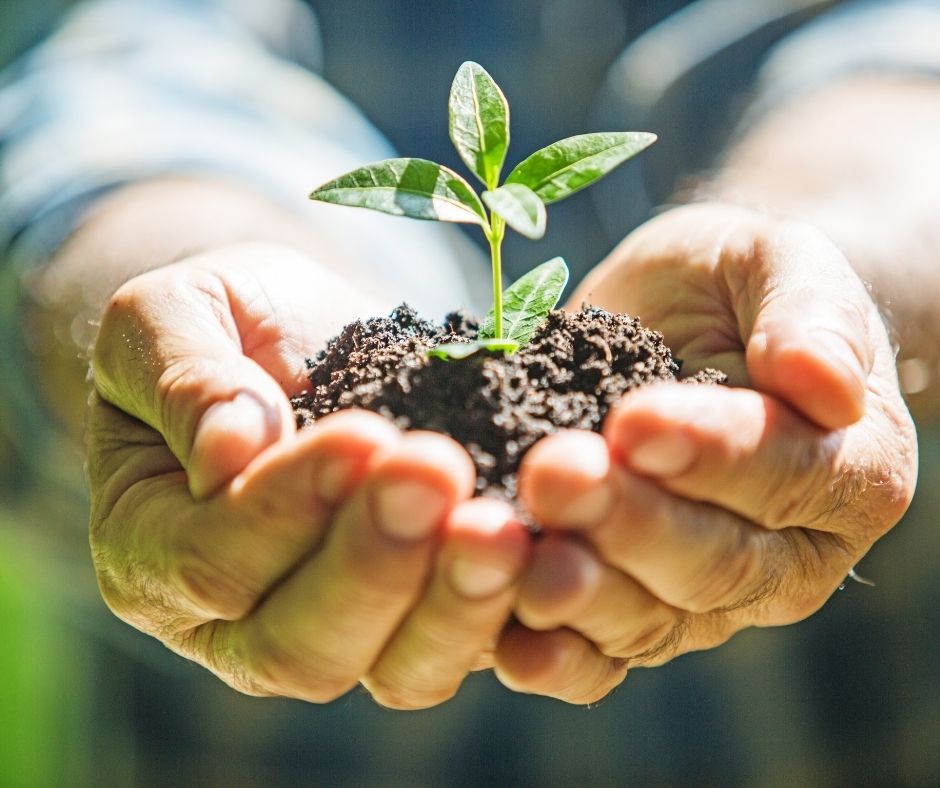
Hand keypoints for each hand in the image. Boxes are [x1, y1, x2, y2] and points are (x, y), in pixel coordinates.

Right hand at [88, 242, 529, 708]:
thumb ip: (182, 378)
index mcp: (154, 551)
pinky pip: (470, 643)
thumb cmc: (223, 326)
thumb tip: (229, 449)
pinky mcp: (421, 610)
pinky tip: (553, 552)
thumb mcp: (168, 318)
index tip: (362, 433)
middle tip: (436, 471)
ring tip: (505, 531)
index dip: (285, 508)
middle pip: (303, 644)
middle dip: (376, 562)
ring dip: (454, 605)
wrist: (297, 335)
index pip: (212, 559)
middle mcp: (240, 619)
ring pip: (395, 669)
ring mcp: (340, 626)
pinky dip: (515, 611)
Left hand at [493, 204, 917, 702]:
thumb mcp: (779, 264)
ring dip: (581, 592)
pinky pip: (601, 658)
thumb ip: (812, 315)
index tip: (634, 418)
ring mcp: (706, 598)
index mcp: (848, 472)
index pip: (788, 474)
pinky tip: (506, 643)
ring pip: (651, 620)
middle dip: (627, 521)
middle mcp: (785, 556)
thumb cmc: (733, 290)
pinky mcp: (633, 612)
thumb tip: (826, 386)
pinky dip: (555, 659)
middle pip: (715, 563)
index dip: (711, 454)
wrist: (679, 324)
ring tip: (517, 554)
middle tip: (553, 473)